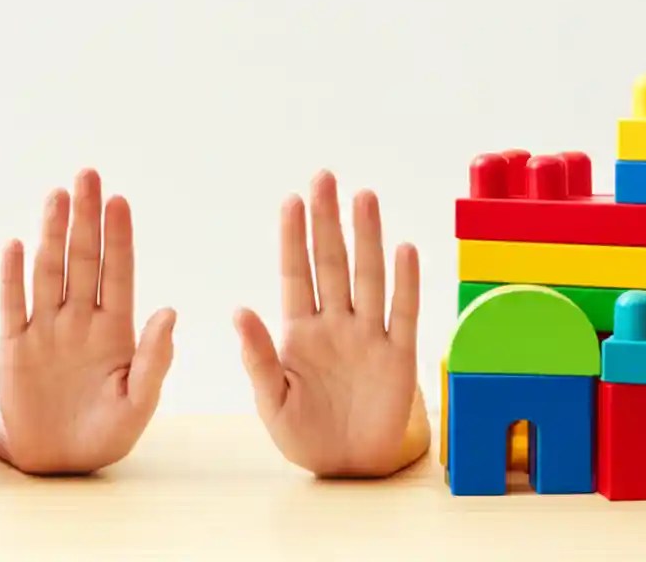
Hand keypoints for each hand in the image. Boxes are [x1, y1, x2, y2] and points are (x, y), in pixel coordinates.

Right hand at [0, 169, 176, 474]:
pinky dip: (12, 277)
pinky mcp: (14, 347)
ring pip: (49, 273)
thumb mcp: (139, 402)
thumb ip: (154, 360)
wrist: (56, 463)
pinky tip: (16, 244)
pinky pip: (12, 306)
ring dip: (52, 234)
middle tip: (88, 175)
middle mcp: (80, 321)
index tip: (120, 201)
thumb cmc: (104, 433)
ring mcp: (46, 330)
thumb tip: (170, 311)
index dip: (119, 237)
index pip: (118, 273)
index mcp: (115, 331)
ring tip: (57, 195)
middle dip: (86, 219)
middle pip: (83, 260)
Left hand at [234, 171, 429, 477]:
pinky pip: (404, 315)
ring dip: (367, 238)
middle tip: (325, 177)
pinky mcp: (399, 358)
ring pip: (369, 278)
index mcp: (298, 332)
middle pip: (332, 263)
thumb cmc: (303, 433)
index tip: (291, 200)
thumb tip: (239, 310)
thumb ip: (258, 356)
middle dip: (328, 221)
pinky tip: (405, 249)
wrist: (346, 467)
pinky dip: (406, 283)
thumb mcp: (271, 399)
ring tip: (364, 198)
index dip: (294, 238)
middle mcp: (335, 324)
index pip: (296, 274)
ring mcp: (368, 337)